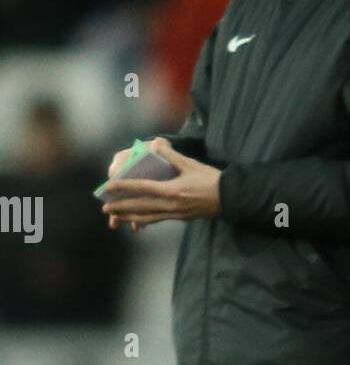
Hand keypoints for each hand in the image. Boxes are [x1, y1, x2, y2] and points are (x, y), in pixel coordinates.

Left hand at [101, 137, 221, 228]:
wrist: (229, 198)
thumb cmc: (210, 179)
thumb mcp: (191, 164)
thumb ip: (171, 155)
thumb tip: (156, 143)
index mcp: (172, 190)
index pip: (142, 188)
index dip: (123, 187)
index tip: (109, 187)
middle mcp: (171, 205)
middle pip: (141, 207)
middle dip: (122, 207)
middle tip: (106, 207)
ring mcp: (175, 213)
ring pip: (147, 217)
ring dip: (130, 217)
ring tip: (117, 217)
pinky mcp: (180, 217)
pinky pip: (158, 220)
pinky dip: (144, 220)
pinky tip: (137, 220)